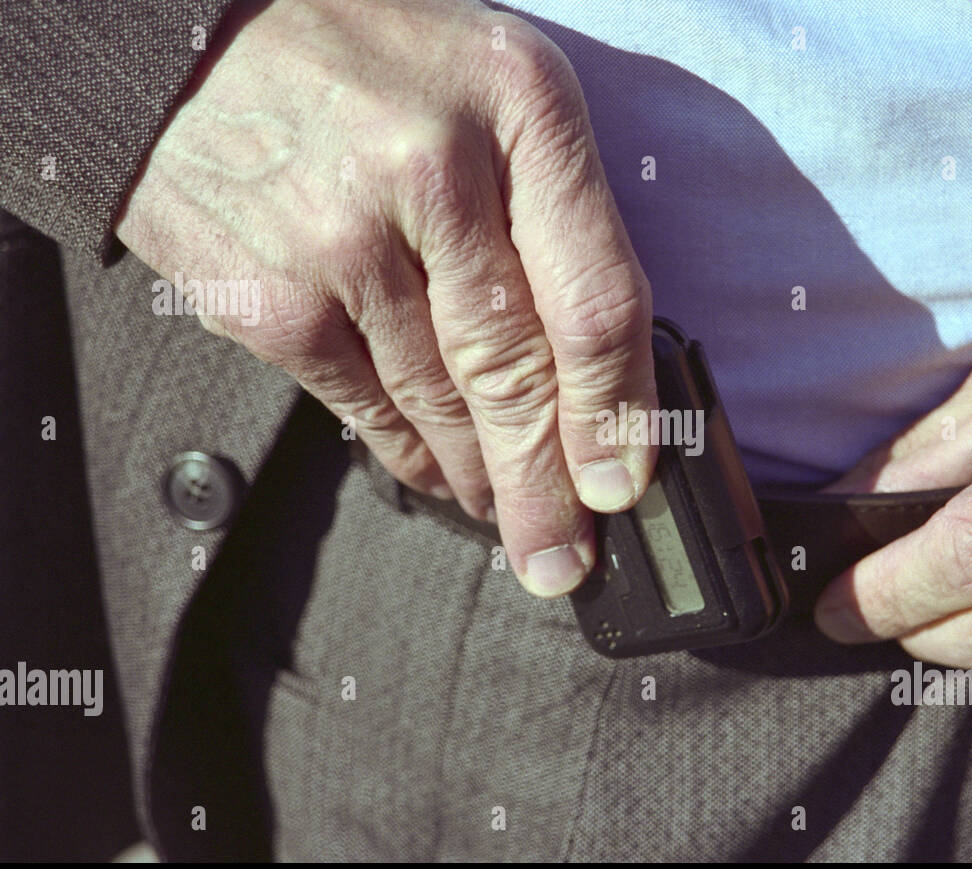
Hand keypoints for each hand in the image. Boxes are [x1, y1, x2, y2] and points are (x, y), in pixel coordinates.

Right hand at [114, 0, 655, 596]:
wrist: (192, 31)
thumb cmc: (370, 59)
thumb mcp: (495, 88)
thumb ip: (554, 208)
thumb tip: (596, 369)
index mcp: (520, 108)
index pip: (596, 296)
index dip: (618, 411)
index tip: (622, 485)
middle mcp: (433, 172)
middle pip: (516, 373)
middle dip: (547, 484)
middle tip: (564, 557)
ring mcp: (342, 240)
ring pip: (441, 402)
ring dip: (481, 477)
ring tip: (509, 516)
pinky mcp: (268, 296)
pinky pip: (363, 406)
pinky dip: (408, 454)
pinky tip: (436, 476)